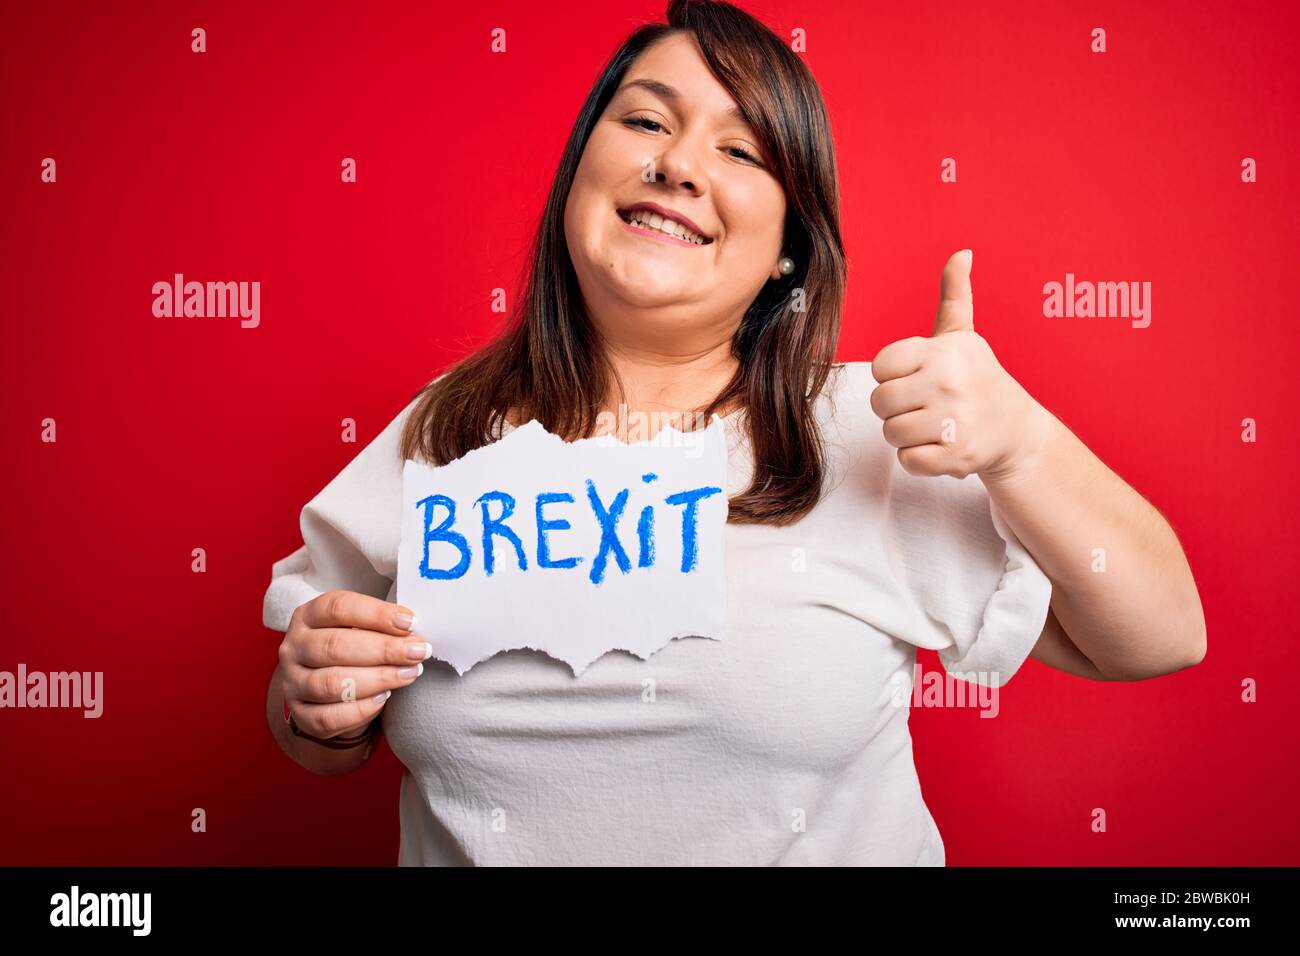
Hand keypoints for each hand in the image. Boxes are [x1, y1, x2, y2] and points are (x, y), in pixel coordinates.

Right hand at [277, 590, 432, 739]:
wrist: (333, 692)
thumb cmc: (354, 649)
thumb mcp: (362, 628)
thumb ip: (382, 626)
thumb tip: (415, 634)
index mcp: (308, 616)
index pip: (337, 607)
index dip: (376, 614)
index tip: (411, 622)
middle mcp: (293, 647)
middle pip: (335, 645)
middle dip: (384, 649)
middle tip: (418, 652)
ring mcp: (292, 684)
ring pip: (332, 683)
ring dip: (378, 679)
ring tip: (409, 674)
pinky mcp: (301, 716)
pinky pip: (329, 717)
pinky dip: (361, 709)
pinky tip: (384, 699)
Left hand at [869, 249, 1049, 480]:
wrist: (1016, 429)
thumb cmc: (978, 378)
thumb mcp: (963, 336)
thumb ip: (954, 294)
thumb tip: (962, 253)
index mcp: (942, 352)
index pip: (880, 366)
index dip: (891, 375)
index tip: (914, 376)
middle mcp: (948, 383)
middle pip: (880, 402)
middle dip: (894, 407)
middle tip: (921, 404)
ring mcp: (953, 422)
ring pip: (891, 433)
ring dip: (905, 434)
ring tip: (931, 424)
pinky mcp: (957, 457)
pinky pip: (907, 461)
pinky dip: (917, 458)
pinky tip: (938, 445)